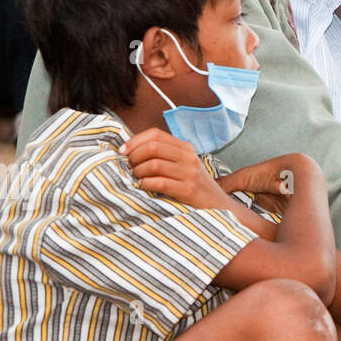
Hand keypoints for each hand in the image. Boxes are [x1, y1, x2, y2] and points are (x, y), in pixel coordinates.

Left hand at [121, 128, 235, 210]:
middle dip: (134, 157)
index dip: (135, 141)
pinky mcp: (188, 189)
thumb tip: (130, 151)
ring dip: (138, 172)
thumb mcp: (183, 165)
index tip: (122, 152)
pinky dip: (146, 184)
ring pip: (154, 164)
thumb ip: (164, 156)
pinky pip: (159, 182)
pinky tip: (144, 187)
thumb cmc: (193, 186)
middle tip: (128, 168)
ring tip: (136, 179)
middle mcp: (188, 157)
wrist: (217, 205)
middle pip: (153, 147)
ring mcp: (189, 173)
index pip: (156, 134)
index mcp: (185, 148)